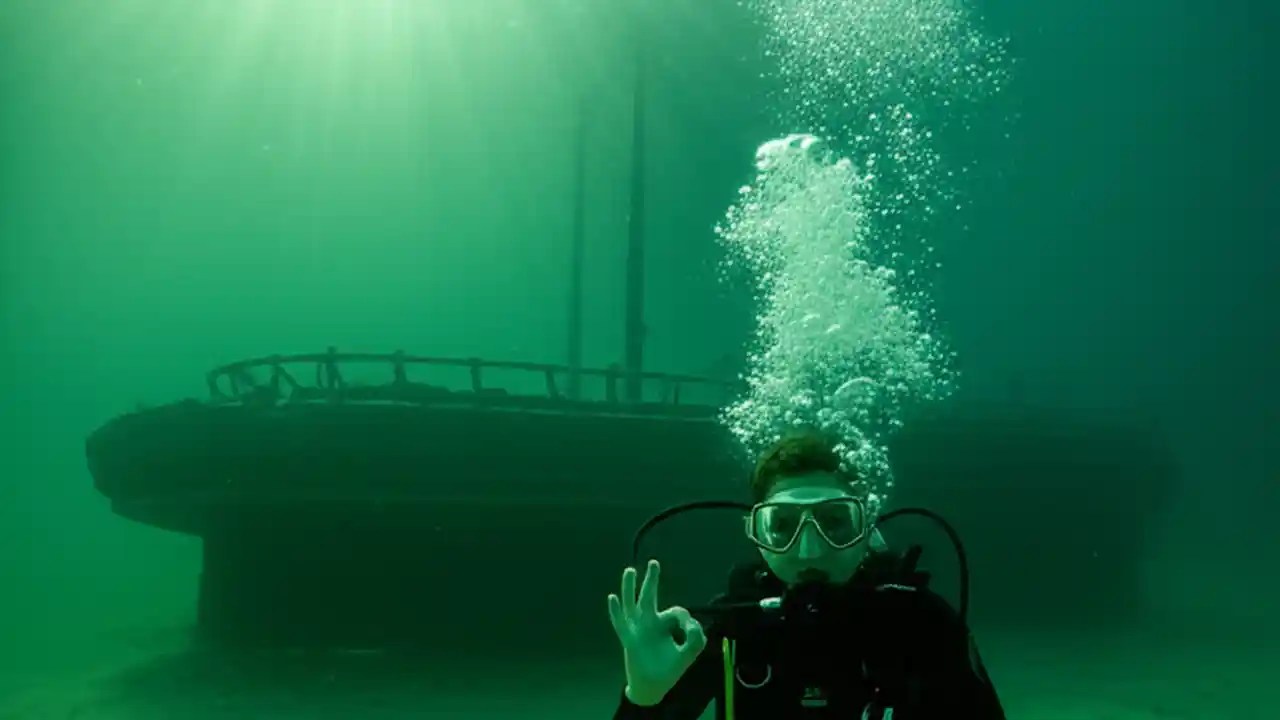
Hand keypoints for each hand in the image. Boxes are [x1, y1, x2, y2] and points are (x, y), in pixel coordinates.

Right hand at [607, 559, 707, 705]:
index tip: (689, 631)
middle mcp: (649, 623)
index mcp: (664, 624)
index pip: (676, 612)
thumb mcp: (688, 654)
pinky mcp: (628, 640)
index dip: (686, 619)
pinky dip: (616, 611)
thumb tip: (693, 623)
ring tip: (630, 570)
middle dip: (652, 580)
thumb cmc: (668, 669)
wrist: (652, 688)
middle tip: (655, 562)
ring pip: (632, 604)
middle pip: (649, 596)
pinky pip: (620, 623)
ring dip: (630, 588)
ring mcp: (637, 630)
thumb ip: (696, 639)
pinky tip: (612, 598)